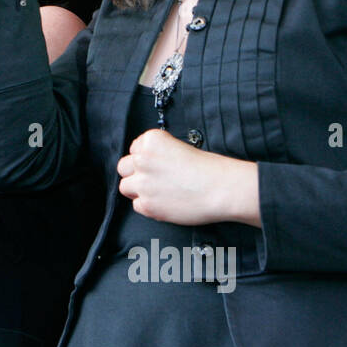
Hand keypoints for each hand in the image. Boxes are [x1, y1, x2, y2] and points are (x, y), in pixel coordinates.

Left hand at [117, 128, 261, 227]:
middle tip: (152, 179)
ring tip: (157, 192)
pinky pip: (136, 206)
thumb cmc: (210, 169)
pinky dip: (148, 206)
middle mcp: (142, 159)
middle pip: (123, 166)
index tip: (157, 164)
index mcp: (151, 141)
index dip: (145, 157)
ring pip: (125, 187)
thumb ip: (159, 155)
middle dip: (135, 173)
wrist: (223, 189)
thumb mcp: (181, 149)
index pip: (134, 148)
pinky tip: (165, 203)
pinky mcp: (147, 205)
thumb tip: (148, 166)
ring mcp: (142, 183)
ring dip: (138, 190)